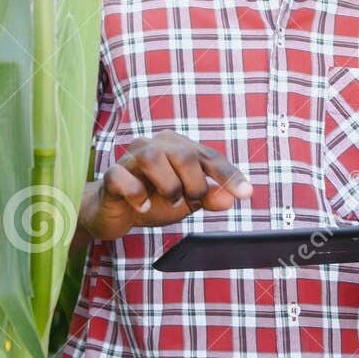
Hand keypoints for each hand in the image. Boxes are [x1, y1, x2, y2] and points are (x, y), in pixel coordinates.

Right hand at [78, 131, 252, 241]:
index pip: (208, 156)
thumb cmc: (152, 200)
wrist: (114, 212)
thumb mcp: (185, 201)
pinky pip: (122, 177)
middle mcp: (154, 145)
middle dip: (194, 184)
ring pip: (153, 158)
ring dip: (168, 186)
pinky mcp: (111, 175)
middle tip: (190, 202)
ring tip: (169, 203)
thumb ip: (208, 197)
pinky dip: (137, 194)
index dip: (228, 176)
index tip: (247, 194)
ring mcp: (130, 158)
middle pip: (183, 154)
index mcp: (176, 147)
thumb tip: (229, 198)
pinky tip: (143, 207)